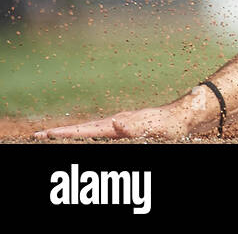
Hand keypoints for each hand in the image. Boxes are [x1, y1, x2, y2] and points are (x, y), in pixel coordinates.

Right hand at [36, 90, 215, 140]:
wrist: (186, 115)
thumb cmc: (171, 125)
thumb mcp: (154, 128)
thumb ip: (133, 127)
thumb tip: (115, 124)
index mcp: (119, 124)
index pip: (86, 129)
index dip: (65, 133)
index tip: (45, 134)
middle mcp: (117, 122)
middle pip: (83, 128)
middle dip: (61, 132)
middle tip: (37, 135)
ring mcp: (121, 123)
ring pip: (91, 129)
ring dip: (72, 132)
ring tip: (53, 136)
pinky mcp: (127, 125)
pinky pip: (102, 131)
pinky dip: (87, 132)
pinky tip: (83, 135)